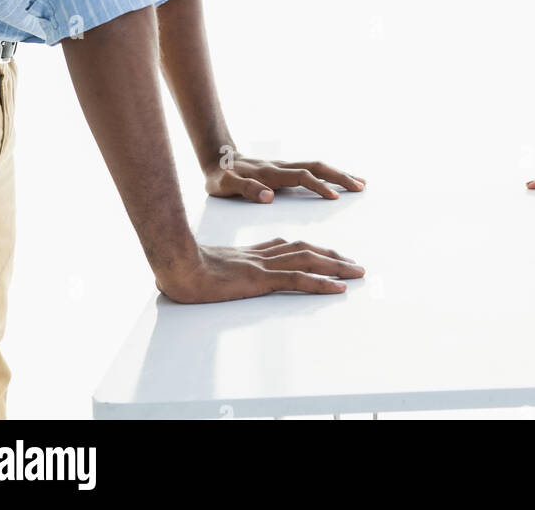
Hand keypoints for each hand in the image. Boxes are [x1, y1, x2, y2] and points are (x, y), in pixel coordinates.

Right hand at [155, 239, 365, 302]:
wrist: (178, 264)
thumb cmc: (188, 267)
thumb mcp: (214, 264)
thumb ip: (230, 264)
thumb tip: (239, 269)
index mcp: (253, 251)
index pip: (291, 247)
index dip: (314, 250)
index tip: (331, 254)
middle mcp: (263, 254)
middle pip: (306, 250)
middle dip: (333, 256)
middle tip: (355, 264)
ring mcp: (263, 265)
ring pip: (308, 261)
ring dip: (336, 266)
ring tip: (357, 272)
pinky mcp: (260, 278)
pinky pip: (297, 280)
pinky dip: (321, 283)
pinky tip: (338, 287)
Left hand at [205, 150, 366, 202]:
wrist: (216, 158)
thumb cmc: (220, 176)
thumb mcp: (225, 185)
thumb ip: (247, 189)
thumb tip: (270, 197)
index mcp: (271, 173)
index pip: (301, 177)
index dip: (318, 186)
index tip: (334, 198)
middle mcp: (282, 167)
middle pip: (317, 167)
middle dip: (340, 176)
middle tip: (361, 187)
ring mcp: (285, 166)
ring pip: (318, 166)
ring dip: (339, 174)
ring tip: (360, 183)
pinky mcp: (285, 170)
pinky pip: (312, 169)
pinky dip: (329, 174)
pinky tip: (338, 180)